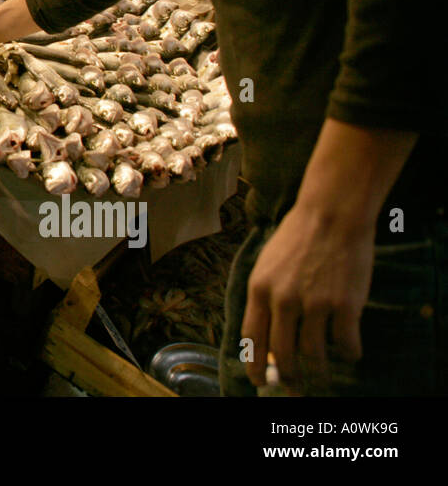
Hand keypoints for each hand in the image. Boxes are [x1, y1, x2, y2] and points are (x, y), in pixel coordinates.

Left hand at [240, 202, 372, 390]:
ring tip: (322, 379)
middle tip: (295, 389)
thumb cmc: (298, 237)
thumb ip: (265, 298)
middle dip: (288, 378)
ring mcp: (315, 304)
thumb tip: (267, 338)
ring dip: (319, 373)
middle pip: (282, 354)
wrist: (332, 213)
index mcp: (259, 289)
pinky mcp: (346, 305)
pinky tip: (349, 352)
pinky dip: (348, 353)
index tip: (259, 383)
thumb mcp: (268, 265)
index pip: (252, 338)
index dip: (255, 366)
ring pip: (314, 356)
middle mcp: (283, 300)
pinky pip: (346, 344)